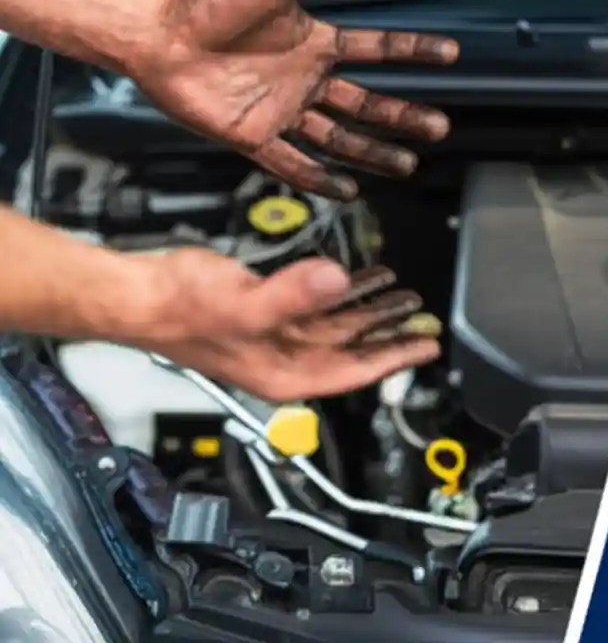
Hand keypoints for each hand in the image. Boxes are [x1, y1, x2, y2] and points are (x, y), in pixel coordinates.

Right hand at [126, 248, 438, 400]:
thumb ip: (295, 295)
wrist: (138, 293)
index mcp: (285, 372)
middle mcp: (285, 358)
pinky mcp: (267, 309)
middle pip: (353, 349)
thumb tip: (339, 280)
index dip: (394, 358)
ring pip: (338, 324)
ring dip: (371, 308)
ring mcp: (275, 335)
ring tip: (404, 294)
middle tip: (427, 318)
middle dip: (390, 332)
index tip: (428, 346)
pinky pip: (317, 302)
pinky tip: (360, 277)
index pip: (355, 371)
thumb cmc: (179, 311)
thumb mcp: (245, 305)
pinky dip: (342, 289)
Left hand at [127, 0, 455, 200]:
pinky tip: (349, 191)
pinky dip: (320, 179)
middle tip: (439, 129)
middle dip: (404, 117)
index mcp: (314, 41)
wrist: (155, 30)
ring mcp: (281, 110)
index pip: (377, 50)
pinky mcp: (253, 136)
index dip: (414, 51)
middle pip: (366, 105)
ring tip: (407, 165)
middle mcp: (303, 79)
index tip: (452, 52)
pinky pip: (292, 163)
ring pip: (339, 139)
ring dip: (374, 152)